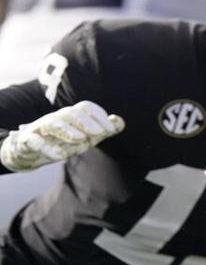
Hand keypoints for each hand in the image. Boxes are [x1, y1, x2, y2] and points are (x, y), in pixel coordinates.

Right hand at [1, 100, 124, 171]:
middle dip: (86, 122)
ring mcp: (40, 128)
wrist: (28, 151)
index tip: (111, 129)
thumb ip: (102, 130)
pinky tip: (60, 156)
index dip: (99, 115)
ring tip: (82, 139)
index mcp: (71, 116)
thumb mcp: (85, 137)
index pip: (85, 108)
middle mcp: (56, 118)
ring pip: (52, 123)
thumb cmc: (60, 141)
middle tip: (101, 133)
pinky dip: (47, 147)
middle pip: (70, 113)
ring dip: (68, 130)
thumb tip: (120, 121)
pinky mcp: (27, 141)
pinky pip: (35, 141)